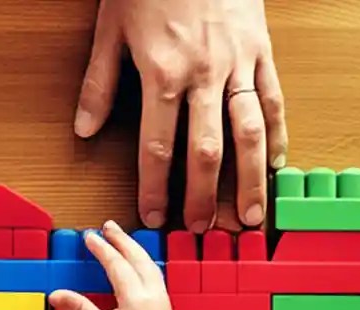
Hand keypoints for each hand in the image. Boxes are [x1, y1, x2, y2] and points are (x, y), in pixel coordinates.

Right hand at [49, 222, 190, 309]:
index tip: (90, 237)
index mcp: (137, 298)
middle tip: (109, 226)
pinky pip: (156, 276)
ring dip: (135, 249)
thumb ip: (79, 309)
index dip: (101, 249)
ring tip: (122, 239)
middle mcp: (154, 295)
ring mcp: (163, 302)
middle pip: (137, 258)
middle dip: (122, 240)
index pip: (116, 265)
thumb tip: (56, 294)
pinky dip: (144, 263)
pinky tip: (139, 266)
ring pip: (150, 265)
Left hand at [74, 0, 287, 232]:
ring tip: (248, 216)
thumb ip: (99, 84)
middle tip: (201, 231)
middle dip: (202, 197)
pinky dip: (276, 136)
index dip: (154, 188)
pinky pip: (272, 101)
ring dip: (249, 180)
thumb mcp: (110, 28)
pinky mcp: (261, 52)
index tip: (154, 218)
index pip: (156, 146)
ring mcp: (237, 65)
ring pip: (247, 133)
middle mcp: (202, 75)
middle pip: (205, 150)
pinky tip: (275, 166)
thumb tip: (84, 131)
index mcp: (161, 73)